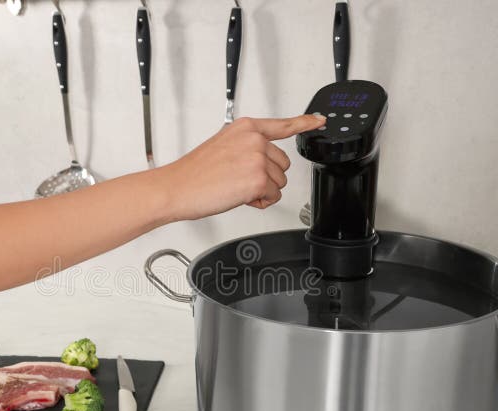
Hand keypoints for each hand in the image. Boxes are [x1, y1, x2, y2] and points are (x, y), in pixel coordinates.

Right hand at [161, 114, 324, 220]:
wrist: (177, 188)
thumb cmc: (194, 173)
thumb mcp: (223, 146)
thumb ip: (247, 147)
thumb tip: (265, 160)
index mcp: (246, 127)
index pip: (283, 124)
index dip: (306, 123)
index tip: (320, 121)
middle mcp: (254, 139)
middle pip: (282, 164)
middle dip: (266, 176)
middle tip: (238, 180)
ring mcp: (258, 158)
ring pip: (280, 182)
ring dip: (262, 190)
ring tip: (235, 187)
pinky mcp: (259, 179)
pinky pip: (273, 196)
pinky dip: (259, 202)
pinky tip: (239, 196)